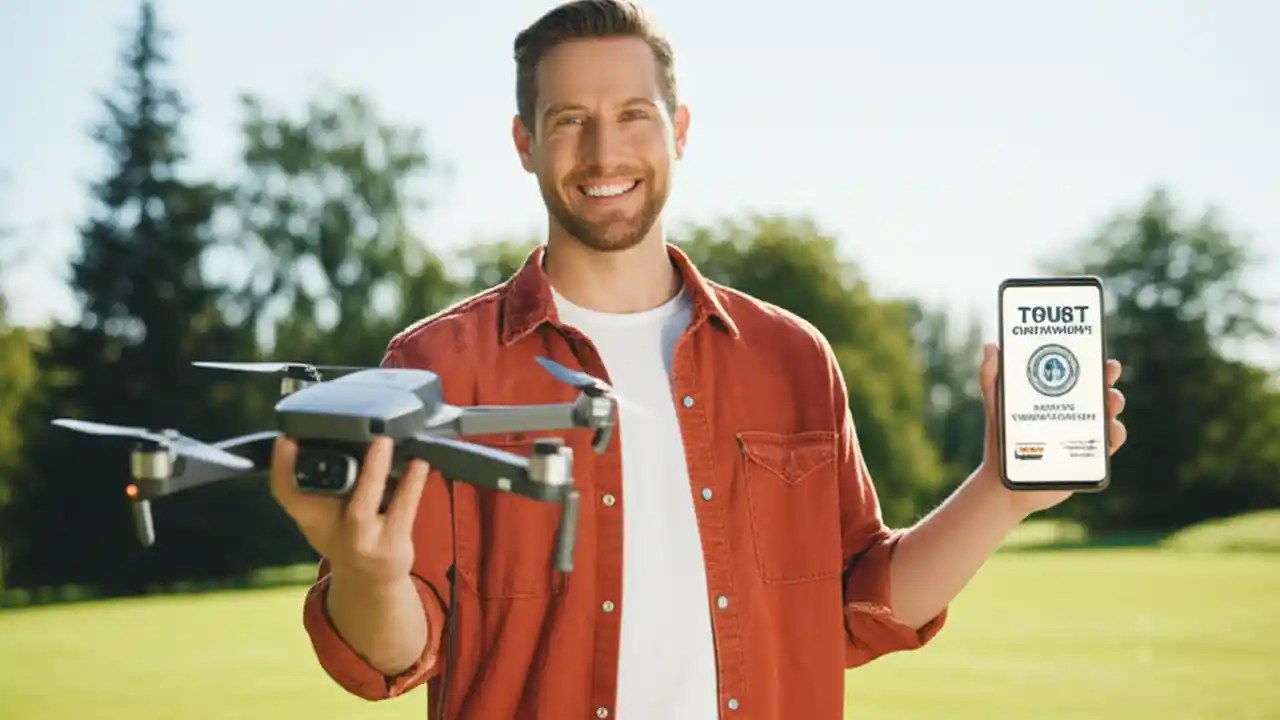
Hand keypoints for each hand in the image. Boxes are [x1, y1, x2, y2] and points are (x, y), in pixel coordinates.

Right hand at [270, 435, 429, 587]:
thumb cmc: (342, 534)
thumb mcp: (317, 514)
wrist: (369, 579)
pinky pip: (403, 509)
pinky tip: (419, 462)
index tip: (285, 439)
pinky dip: (412, 484)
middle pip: (319, 504)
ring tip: (385, 441)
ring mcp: (362, 540)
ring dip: (374, 472)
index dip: (281, 467)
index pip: (286, 494)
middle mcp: (332, 531)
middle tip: (342, 436)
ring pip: (364, 503)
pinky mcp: (394, 543)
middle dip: (315, 468)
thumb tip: (300, 439)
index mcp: (312, 517)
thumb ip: (308, 482)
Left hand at [977, 342, 1127, 516]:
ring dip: (1115, 404)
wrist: (1003, 482)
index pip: (1079, 374)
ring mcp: (1081, 433)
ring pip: (1109, 414)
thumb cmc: (1000, 439)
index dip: (1093, 364)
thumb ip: (990, 377)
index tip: (1099, 356)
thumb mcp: (995, 405)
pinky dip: (1115, 434)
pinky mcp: (1086, 456)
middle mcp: (1072, 412)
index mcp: (1054, 396)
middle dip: (1109, 380)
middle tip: (1108, 374)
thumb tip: (991, 346)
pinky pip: (1109, 444)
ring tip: (1110, 402)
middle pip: (1099, 391)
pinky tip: (1111, 430)